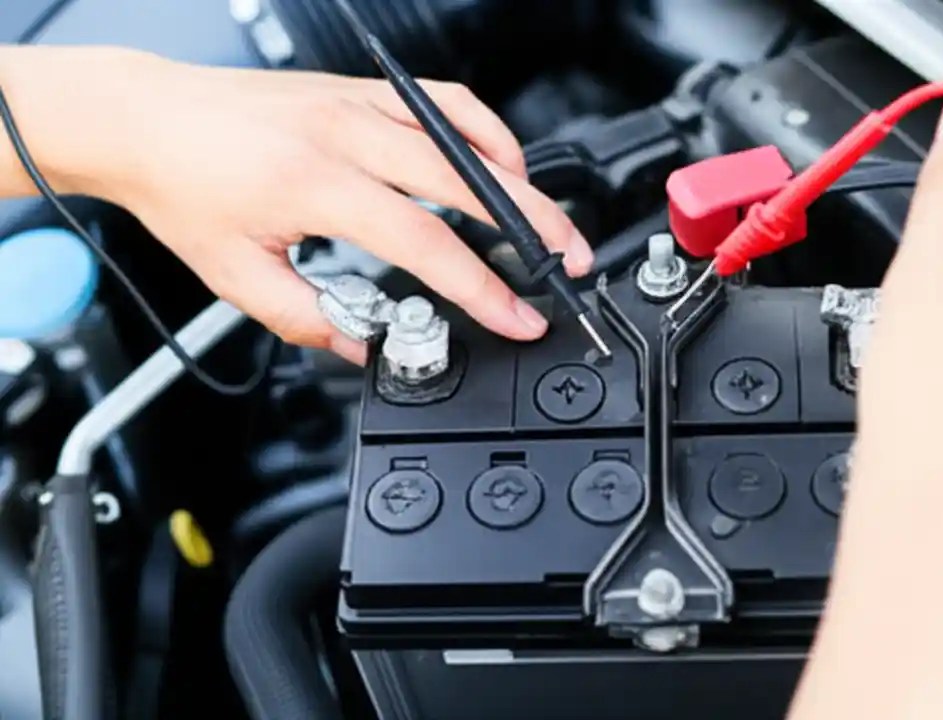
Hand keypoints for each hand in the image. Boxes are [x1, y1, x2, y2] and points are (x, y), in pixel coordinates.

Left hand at [5, 47, 590, 362]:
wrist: (146, 120)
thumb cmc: (185, 187)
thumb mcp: (237, 277)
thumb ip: (312, 321)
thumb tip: (370, 347)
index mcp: (317, 184)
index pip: (425, 242)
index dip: (481, 288)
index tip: (516, 315)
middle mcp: (347, 134)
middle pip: (469, 180)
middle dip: (533, 227)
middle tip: (569, 264)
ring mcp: (360, 104)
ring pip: (468, 134)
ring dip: (520, 179)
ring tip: (549, 222)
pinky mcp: (363, 92)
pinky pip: (445, 103)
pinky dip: (486, 132)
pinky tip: (501, 163)